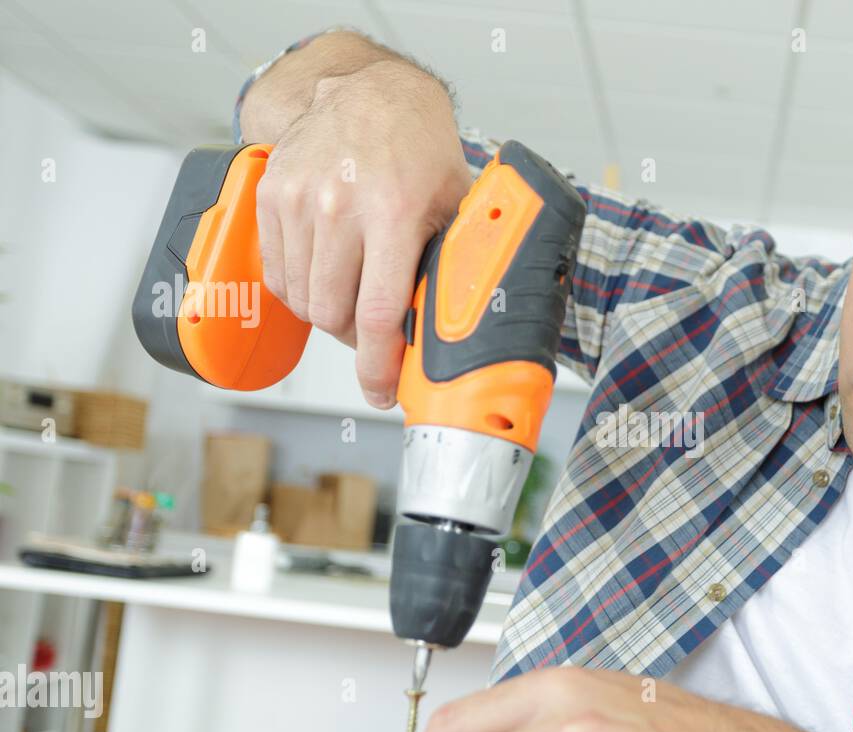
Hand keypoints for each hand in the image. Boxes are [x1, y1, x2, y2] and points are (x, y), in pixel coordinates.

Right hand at [253, 59, 471, 407]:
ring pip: (302, 301)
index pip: (379, 314)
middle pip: (334, 316)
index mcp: (395, 213)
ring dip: (328, 314)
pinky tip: (325, 277)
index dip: (378, 367)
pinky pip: (276, 274)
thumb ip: (452, 264)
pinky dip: (299, 290)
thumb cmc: (417, 148)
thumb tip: (455, 330)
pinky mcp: (269, 196)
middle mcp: (340, 207)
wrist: (368, 91)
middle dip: (356, 340)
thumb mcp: (454, 204)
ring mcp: (298, 200)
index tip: (381, 391)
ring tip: (353, 297)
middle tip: (375, 333)